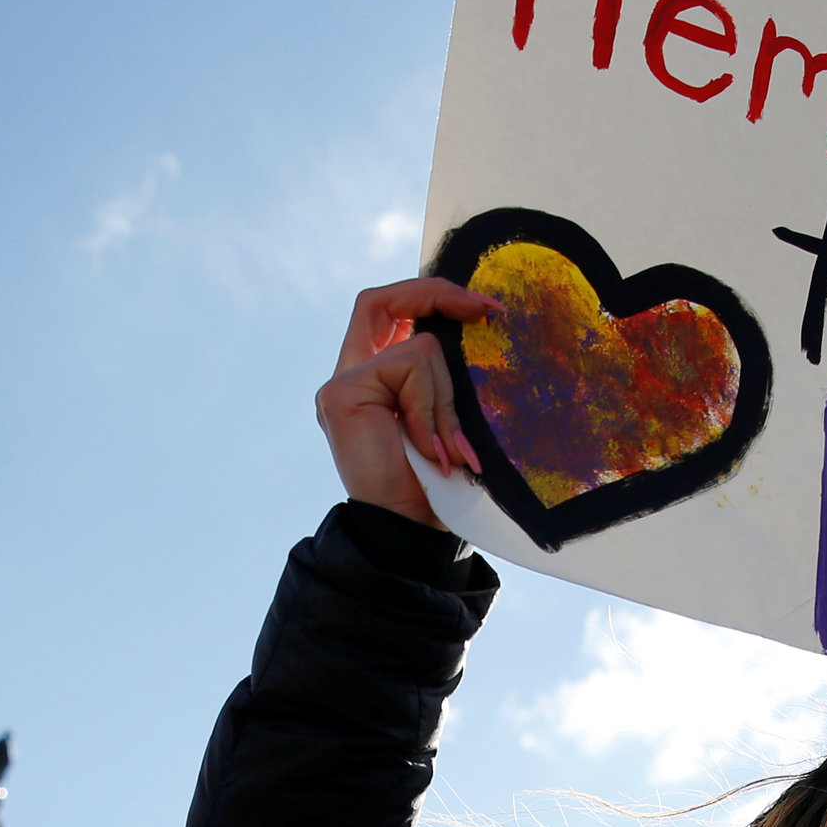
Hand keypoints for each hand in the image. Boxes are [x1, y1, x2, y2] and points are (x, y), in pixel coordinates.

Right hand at [316, 278, 492, 525]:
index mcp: (373, 377)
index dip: (430, 294)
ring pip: (418, 348)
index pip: (390, 308)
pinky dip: (429, 409)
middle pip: (384, 301)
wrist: (409, 532)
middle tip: (485, 311)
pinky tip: (431, 450)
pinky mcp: (342, 394)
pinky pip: (407, 370)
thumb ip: (444, 376)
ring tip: (449, 448)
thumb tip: (482, 322)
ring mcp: (341, 383)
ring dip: (446, 399)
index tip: (482, 307)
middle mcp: (350, 374)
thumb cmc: (437, 483)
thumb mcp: (446, 417)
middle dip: (437, 295)